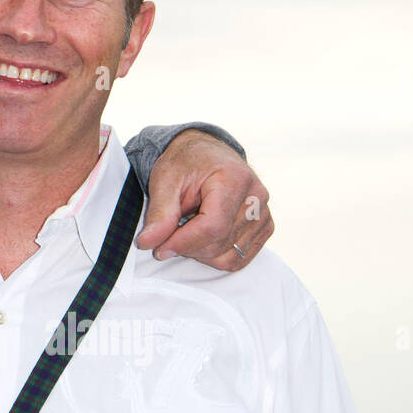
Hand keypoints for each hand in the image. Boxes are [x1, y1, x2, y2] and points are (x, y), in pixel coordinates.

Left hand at [136, 129, 273, 270]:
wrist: (207, 153)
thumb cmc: (187, 162)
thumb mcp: (165, 179)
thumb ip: (159, 213)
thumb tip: (148, 243)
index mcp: (235, 178)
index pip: (213, 226)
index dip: (184, 243)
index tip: (159, 249)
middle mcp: (257, 197)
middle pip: (220, 243)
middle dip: (187, 248)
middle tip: (166, 237)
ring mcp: (264, 214)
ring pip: (229, 256)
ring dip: (200, 253)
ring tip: (185, 231)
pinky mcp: (264, 227)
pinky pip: (239, 258)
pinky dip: (215, 256)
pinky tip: (200, 239)